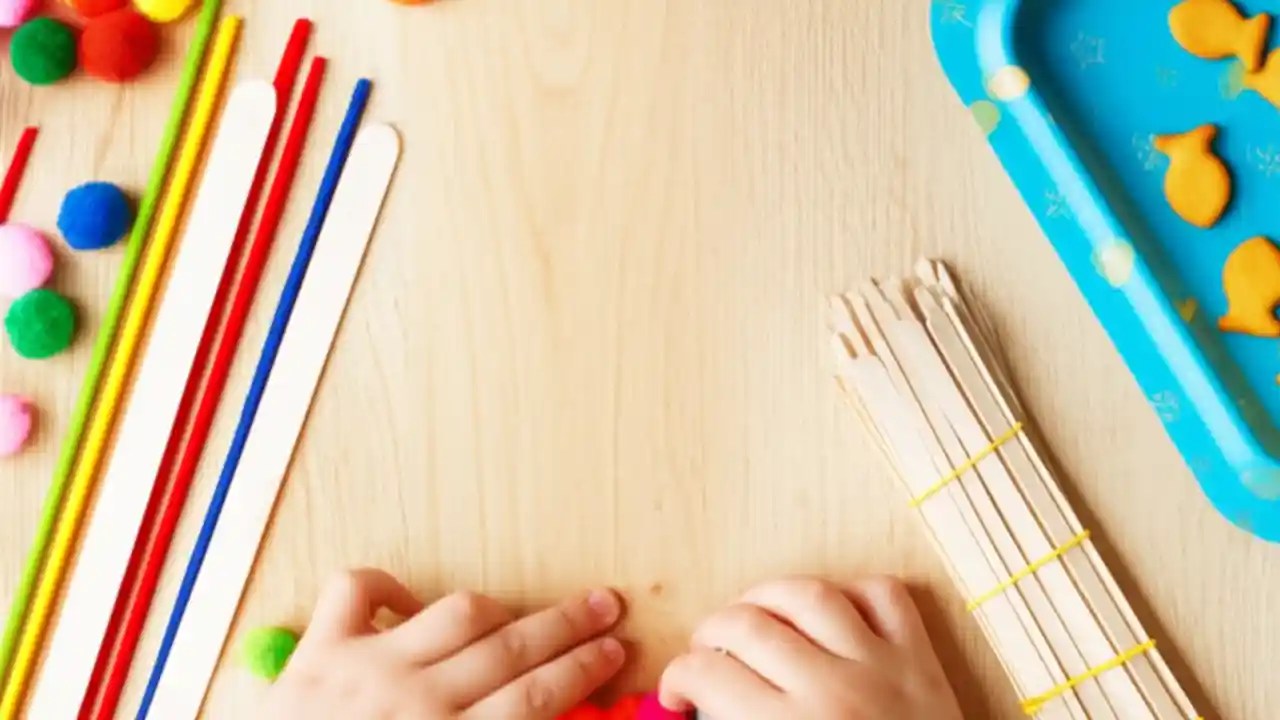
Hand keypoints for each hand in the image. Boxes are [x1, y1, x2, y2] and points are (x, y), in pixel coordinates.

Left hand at [258, 569, 626, 718]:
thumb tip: (535, 717)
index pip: (534, 699)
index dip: (581, 670)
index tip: (613, 649)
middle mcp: (413, 700)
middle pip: (511, 649)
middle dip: (567, 627)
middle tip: (603, 606)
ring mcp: (365, 667)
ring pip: (456, 613)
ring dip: (501, 608)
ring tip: (527, 611)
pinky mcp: (318, 650)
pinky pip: (356, 590)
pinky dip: (383, 584)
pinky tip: (408, 597)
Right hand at [659, 576, 961, 719]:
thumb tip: (692, 715)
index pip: (706, 675)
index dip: (677, 678)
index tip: (678, 692)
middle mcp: (832, 690)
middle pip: (746, 624)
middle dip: (710, 632)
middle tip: (706, 653)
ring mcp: (880, 666)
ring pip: (807, 594)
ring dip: (767, 594)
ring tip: (752, 613)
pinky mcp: (919, 658)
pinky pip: (881, 595)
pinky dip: (851, 590)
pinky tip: (828, 610)